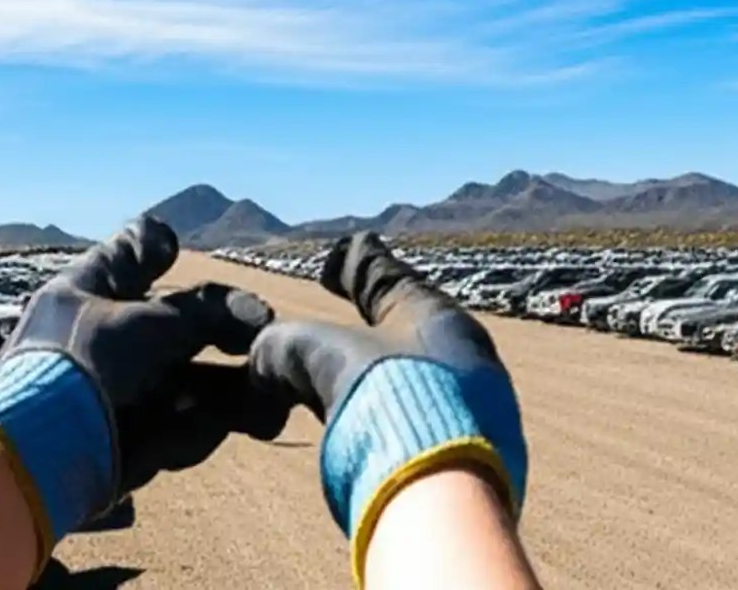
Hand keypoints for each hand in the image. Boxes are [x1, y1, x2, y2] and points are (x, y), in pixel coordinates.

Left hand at [0, 216, 271, 574]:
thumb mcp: (153, 323)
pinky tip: (174, 442)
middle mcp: (102, 337)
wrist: (43, 452)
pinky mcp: (131, 437)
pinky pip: (181, 426)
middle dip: (221, 333)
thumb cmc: (85, 365)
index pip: (127, 254)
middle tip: (260, 332)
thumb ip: (210, 311)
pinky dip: (186, 434)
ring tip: (251, 407)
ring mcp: (118, 388)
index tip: (174, 248)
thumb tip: (261, 317)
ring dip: (221, 394)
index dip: (154, 245)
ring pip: (192, 380)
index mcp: (87, 293)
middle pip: (180, 325)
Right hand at [246, 232, 526, 586]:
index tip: (337, 259)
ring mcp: (473, 399)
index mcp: (433, 312)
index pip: (384, 274)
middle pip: (403, 327)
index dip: (353, 263)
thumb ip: (283, 346)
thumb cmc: (389, 398)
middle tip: (334, 329)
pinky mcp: (470, 445)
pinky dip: (389, 416)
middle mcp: (463, 350)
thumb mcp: (321, 355)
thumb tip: (265, 358)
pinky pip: (421, 417)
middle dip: (367, 326)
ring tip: (338, 387)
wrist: (445, 479)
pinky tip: (368, 430)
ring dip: (373, 379)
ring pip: (412, 376)